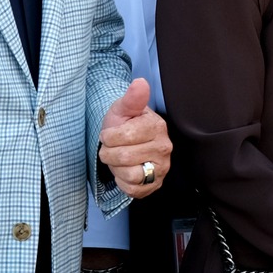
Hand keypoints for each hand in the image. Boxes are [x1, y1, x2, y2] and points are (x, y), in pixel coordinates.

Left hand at [99, 78, 171, 199]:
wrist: (129, 143)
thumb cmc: (125, 125)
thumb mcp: (123, 109)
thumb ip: (132, 98)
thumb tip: (140, 83)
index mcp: (156, 127)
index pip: (121, 137)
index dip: (108, 137)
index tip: (111, 134)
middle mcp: (164, 148)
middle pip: (122, 157)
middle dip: (109, 153)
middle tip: (113, 148)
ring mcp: (162, 168)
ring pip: (129, 175)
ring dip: (116, 168)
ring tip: (120, 160)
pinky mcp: (156, 184)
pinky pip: (133, 190)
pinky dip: (123, 182)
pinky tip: (126, 171)